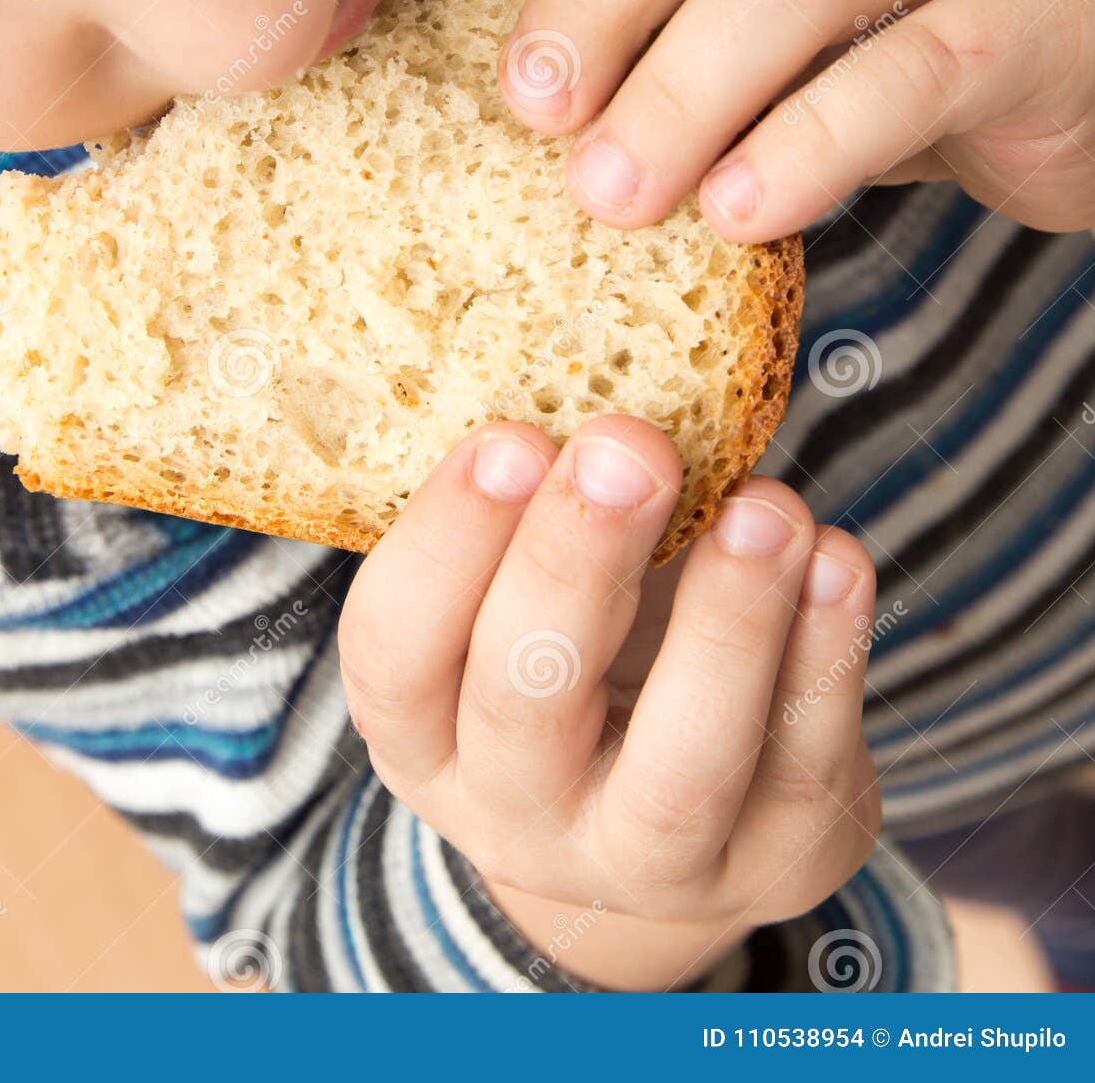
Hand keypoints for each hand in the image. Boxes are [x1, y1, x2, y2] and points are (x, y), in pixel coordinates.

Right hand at [338, 416, 879, 989]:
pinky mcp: (772, 861)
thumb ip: (534, 509)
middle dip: (576, 563)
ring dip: (727, 621)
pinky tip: (832, 559)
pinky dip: (825, 653)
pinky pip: (802, 766)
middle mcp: (512, 810)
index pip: (394, 647)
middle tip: (628, 447)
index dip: (446, 543)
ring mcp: (646, 860)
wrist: (671, 830)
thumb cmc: (574, 658)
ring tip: (764, 506)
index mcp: (421, 729)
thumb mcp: (513, 601)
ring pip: (679, 767)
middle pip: (525, 702)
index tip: (510, 436)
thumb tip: (594, 365)